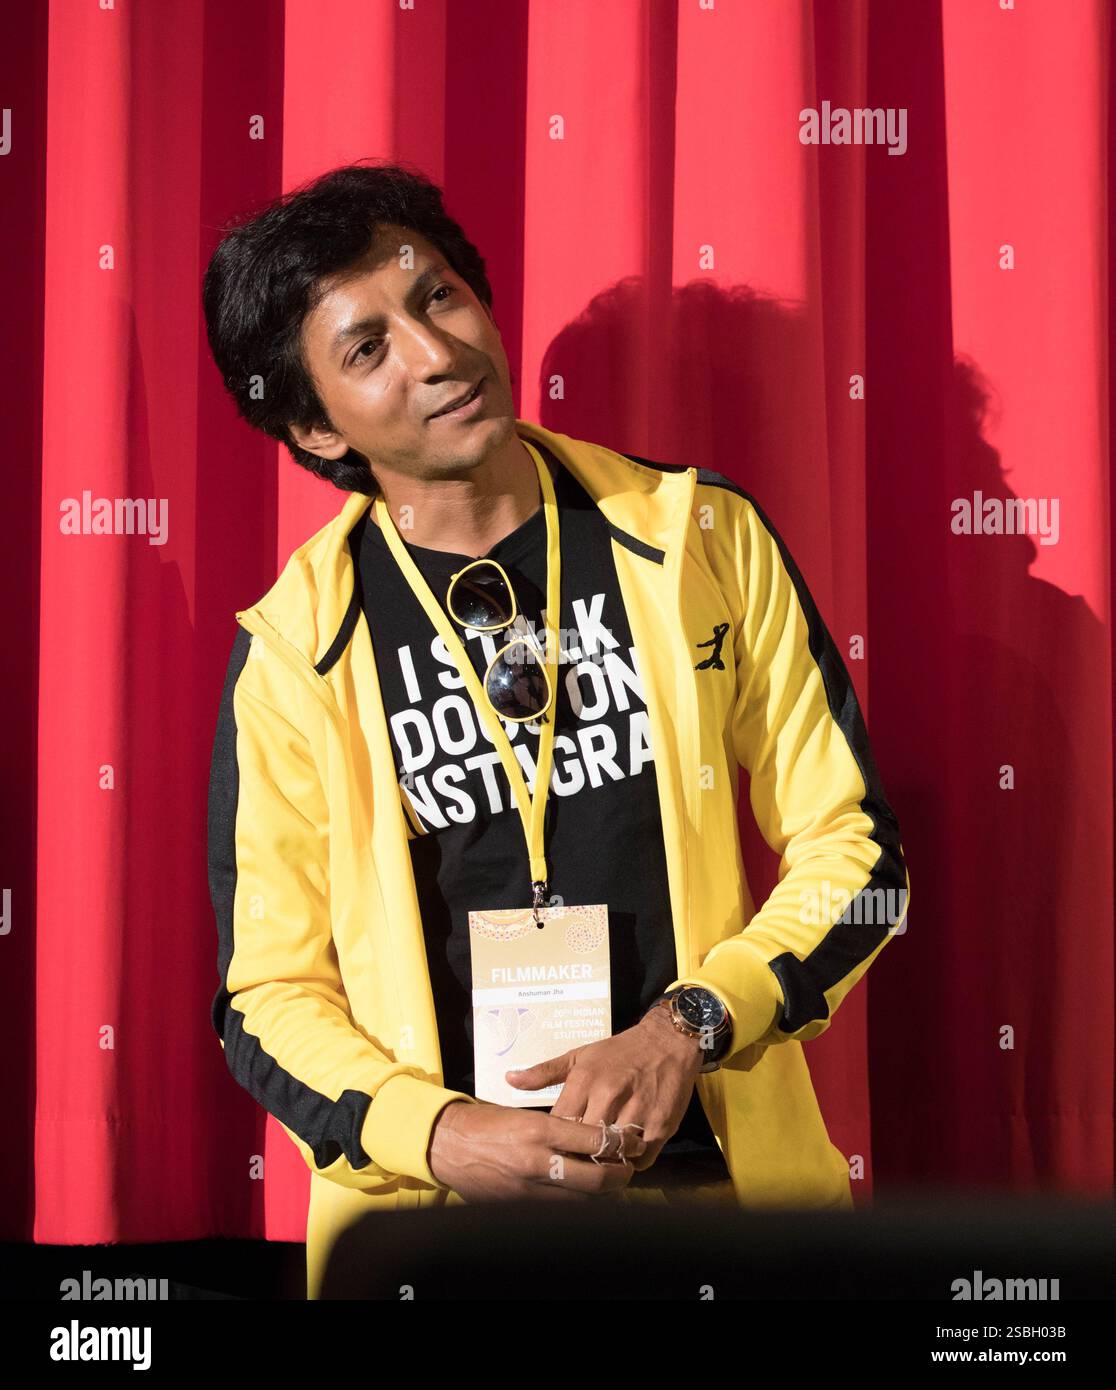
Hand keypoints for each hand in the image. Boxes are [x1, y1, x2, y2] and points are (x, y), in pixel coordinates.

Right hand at [427, 1100, 648, 1201]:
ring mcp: (528, 1190)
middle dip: (619, 1176)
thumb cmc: (487, 1122)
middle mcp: (537, 1161)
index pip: (594, 1139)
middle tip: (627, 1168)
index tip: (630, 1142)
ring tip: (611, 1184)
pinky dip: (576, 1205)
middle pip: (595, 1178)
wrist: (447, 1144)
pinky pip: (559, 1211)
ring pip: (582, 1201)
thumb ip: (559, 1128)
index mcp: (539, 1129)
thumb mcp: (525, 1115)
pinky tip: (583, 1197)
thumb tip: (594, 1139)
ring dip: (603, 1195)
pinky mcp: (518, 1208)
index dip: (619, 1142)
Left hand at [504, 1003, 704, 1172]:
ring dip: (608, 1162)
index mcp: (585, 1080)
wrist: (668, 1041)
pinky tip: (628, 1154)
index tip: (554, 1149)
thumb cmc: (619, 1052)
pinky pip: (641, 1160)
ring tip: (602, 1163)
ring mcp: (637, 1110)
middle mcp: (609, 1095)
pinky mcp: (661, 1125)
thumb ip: (544, 1073)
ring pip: (613, 1155)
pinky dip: (633, 1162)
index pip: (560, 1125)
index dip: (556, 1142)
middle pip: (585, 1143)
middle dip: (580, 1156)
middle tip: (577, 1163)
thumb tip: (509, 1079)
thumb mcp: (580, 1056)